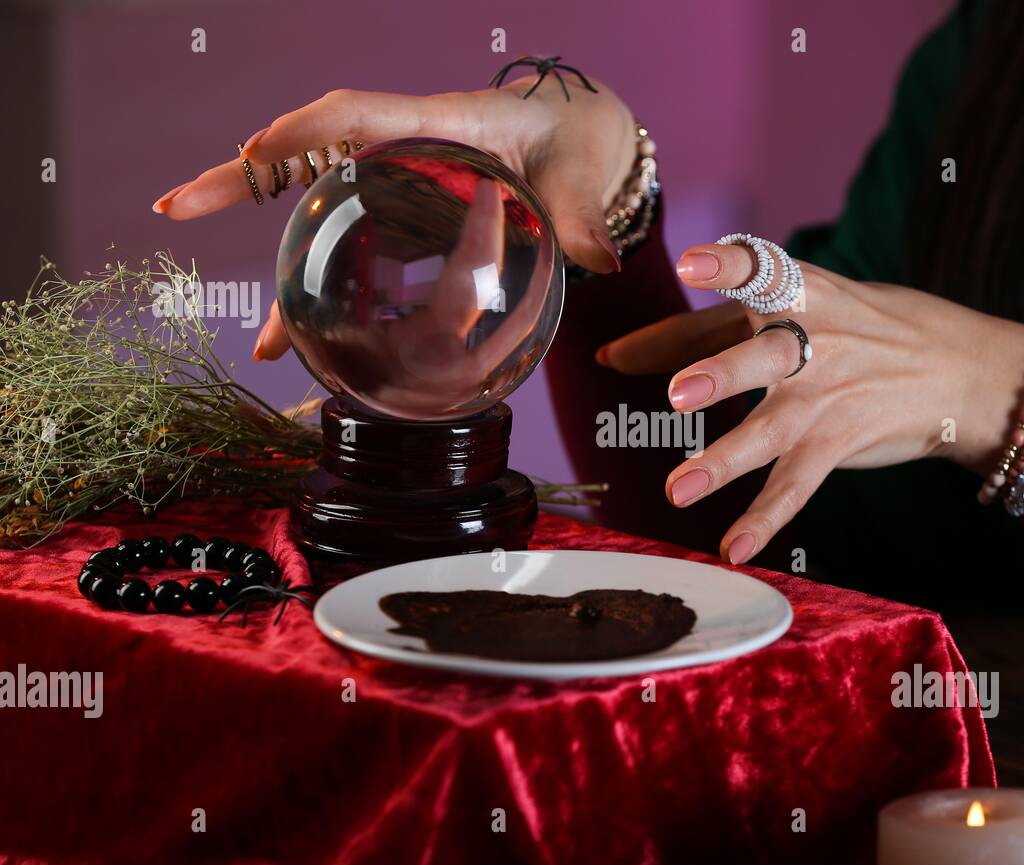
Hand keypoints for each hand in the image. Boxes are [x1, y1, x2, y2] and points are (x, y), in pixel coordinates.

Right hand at [152, 75, 637, 358]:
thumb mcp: (582, 175)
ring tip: (267, 345)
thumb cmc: (578, 141)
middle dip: (244, 180)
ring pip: (329, 218)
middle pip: (312, 158)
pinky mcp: (409, 215)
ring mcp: (402, 183)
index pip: (360, 112)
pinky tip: (319, 345)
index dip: (306, 127)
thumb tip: (599, 259)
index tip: (257, 148)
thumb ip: (584, 217)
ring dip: (290, 273)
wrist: (583, 137)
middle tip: (175, 208)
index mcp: (443, 121)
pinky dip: (332, 292)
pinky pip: (357, 248)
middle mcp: (407, 147)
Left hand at [598, 243, 1023, 564]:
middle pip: (763, 357)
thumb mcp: (796, 311)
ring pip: (772, 430)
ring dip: (725, 461)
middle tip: (677, 394)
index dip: (729, 266)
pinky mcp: (839, 442)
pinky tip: (734, 548)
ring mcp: (827, 397)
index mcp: (801, 294)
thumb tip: (617, 356)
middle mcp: (813, 343)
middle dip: (722, 373)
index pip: (760, 273)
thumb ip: (706, 330)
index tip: (694, 264)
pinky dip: (765, 519)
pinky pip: (797, 485)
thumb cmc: (858, 330)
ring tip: (677, 490)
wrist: (962, 370)